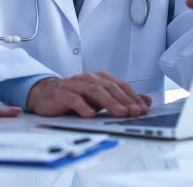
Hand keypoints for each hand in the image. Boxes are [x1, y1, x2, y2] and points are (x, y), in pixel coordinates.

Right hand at [26, 73, 151, 117]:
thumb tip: (146, 101)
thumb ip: (123, 99)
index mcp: (100, 79)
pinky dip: (83, 106)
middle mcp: (89, 79)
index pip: (120, 85)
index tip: (142, 109)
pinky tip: (90, 114)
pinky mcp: (63, 94)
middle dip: (123, 100)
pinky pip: (74, 99)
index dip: (132, 96)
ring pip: (94, 91)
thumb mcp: (101, 98)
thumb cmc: (75, 95)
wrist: (46, 93)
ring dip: (109, 102)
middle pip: (109, 87)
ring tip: (119, 112)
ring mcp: (75, 85)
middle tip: (134, 111)